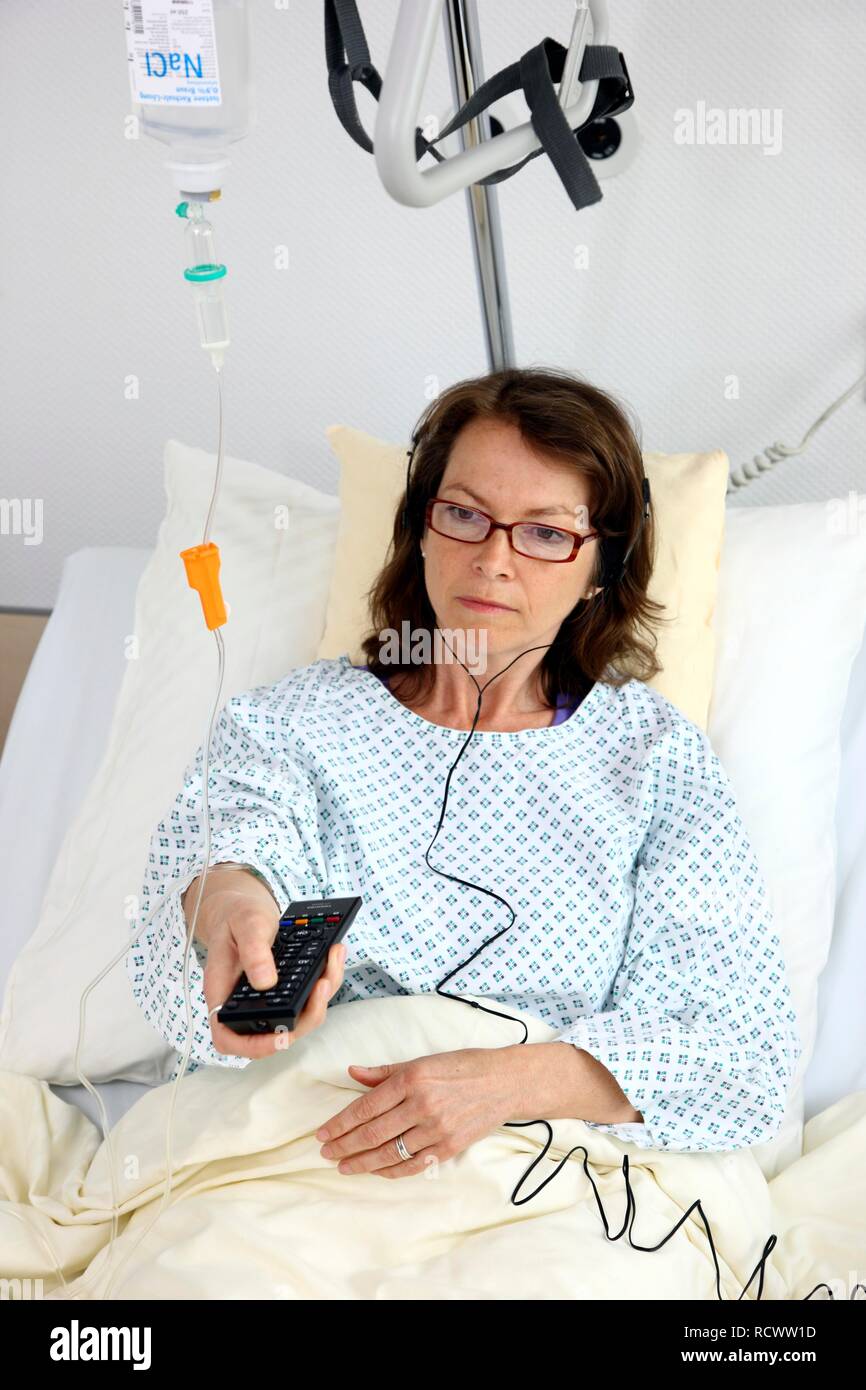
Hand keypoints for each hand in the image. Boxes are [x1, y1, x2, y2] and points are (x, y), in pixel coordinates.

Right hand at [198, 886, 346, 1059]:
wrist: (242, 907)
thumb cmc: (237, 917)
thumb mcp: (245, 924)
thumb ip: (253, 951)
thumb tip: (267, 983)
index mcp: (224, 994)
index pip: (229, 1038)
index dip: (254, 1047)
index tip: (282, 1036)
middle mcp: (247, 1003)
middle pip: (275, 1032)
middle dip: (306, 1015)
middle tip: (322, 985)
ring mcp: (268, 999)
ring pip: (299, 1015)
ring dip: (322, 995)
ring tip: (333, 960)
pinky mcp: (287, 989)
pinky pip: (308, 996)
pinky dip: (325, 979)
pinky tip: (333, 955)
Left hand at [314, 1047, 513, 1177]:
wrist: (504, 1082)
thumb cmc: (462, 1067)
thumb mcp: (422, 1061)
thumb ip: (385, 1071)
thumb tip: (353, 1072)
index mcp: (411, 1078)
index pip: (365, 1107)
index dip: (340, 1123)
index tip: (323, 1133)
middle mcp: (422, 1104)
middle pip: (372, 1133)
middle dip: (344, 1145)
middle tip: (326, 1153)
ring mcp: (436, 1129)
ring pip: (390, 1153)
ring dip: (363, 1162)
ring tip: (344, 1166)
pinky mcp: (449, 1147)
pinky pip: (413, 1165)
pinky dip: (391, 1170)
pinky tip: (376, 1170)